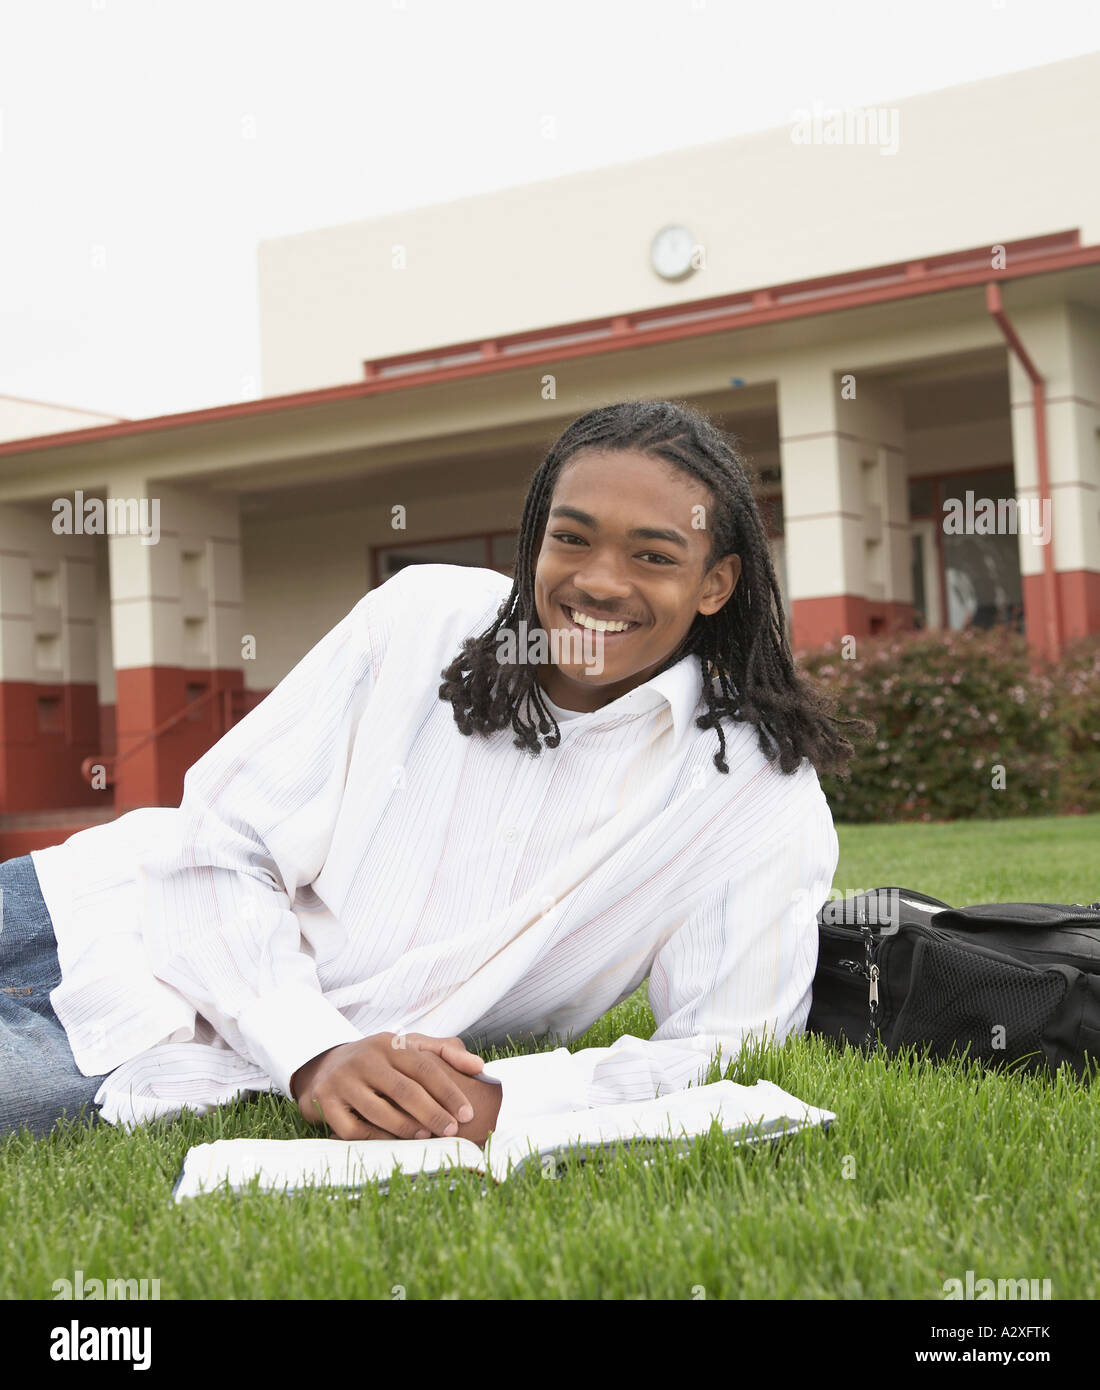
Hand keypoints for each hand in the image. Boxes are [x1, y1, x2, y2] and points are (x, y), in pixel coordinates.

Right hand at [289, 1032, 487, 1140]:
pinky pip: (354, 1130)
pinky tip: (393, 1143)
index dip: (449, 1092)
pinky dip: (376, 1139)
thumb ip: (446, 1052)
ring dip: (407, 1129)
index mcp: (390, 1043)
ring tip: (427, 1137)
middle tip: (452, 1131)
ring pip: (380, 1112)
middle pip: (405, 1090)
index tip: (468, 1113)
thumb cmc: (381, 1060)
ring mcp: (342, 1081)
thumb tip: (480, 1067)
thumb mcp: (410, 1046)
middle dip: (433, 1114)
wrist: (325, 1066)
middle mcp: (365, 1059)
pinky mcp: (325, 1103)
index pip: (425, 1067)